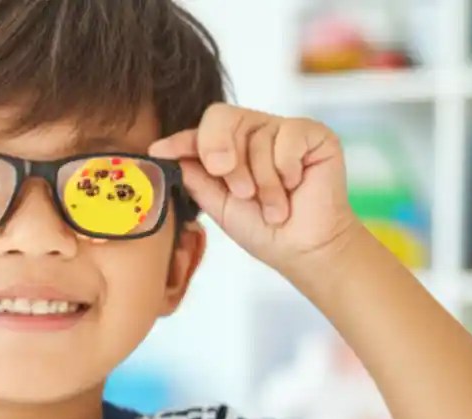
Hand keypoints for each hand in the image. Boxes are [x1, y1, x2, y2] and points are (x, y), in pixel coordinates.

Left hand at [150, 104, 363, 276]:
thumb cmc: (263, 229)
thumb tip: (172, 156)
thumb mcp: (219, 205)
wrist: (303, 248)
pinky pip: (287, 137)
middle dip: (221, 155)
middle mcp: (254, 132)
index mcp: (229, 147)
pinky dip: (287, 170)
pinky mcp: (313, 133)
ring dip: (263, 181)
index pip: (199, 131)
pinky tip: (296, 186)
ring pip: (257, 136)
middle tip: (240, 191)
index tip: (159, 152)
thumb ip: (197, 179)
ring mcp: (282, 130)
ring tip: (275, 207)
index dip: (179, 140)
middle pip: (221, 117)